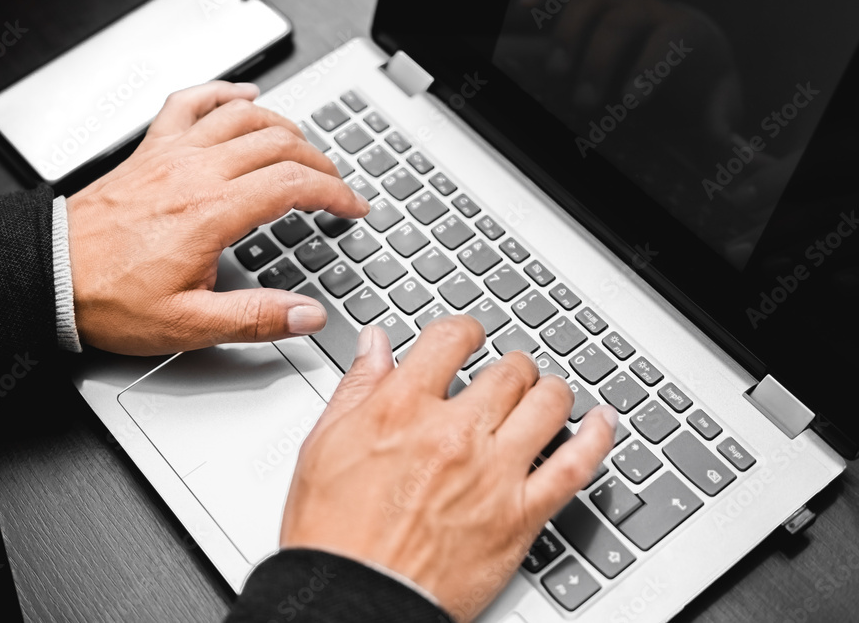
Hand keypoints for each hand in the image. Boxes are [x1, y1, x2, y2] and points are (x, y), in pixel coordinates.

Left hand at [66, 81, 368, 354]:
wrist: (47, 275)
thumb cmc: (108, 298)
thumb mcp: (188, 324)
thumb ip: (254, 318)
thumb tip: (306, 315)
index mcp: (210, 213)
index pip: (292, 186)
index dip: (334, 194)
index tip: (351, 207)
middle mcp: (194, 173)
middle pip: (277, 144)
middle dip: (319, 163)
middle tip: (334, 186)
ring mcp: (171, 154)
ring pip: (242, 116)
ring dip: (283, 127)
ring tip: (304, 148)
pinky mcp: (151, 150)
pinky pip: (190, 102)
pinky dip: (222, 92)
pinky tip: (242, 96)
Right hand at [280, 317, 617, 621]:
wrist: (354, 599)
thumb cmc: (333, 533)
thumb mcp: (324, 445)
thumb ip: (357, 388)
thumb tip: (374, 345)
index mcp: (402, 408)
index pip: (452, 338)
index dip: (465, 331)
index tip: (469, 337)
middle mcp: (454, 432)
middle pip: (507, 371)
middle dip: (508, 368)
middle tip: (505, 377)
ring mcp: (493, 472)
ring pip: (548, 403)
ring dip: (549, 391)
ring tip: (544, 395)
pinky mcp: (521, 515)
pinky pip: (575, 465)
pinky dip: (596, 437)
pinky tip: (602, 422)